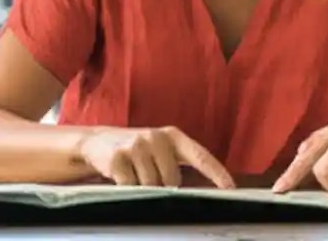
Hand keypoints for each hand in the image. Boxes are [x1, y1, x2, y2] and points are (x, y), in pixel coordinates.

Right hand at [76, 126, 234, 188]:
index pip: (200, 156)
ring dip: (144, 189)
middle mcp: (157, 137)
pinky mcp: (118, 159)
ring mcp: (137, 146)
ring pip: (152, 187)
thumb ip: (177, 162)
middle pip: (172, 181)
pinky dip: (128, 189)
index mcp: (173, 136)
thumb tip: (197, 192)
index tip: (230, 188)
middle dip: (163, 187)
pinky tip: (122, 177)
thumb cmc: (136, 150)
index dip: (217, 173)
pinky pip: (131, 188)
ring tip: (135, 174)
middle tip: (149, 176)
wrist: (97, 142)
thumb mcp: (160, 149)